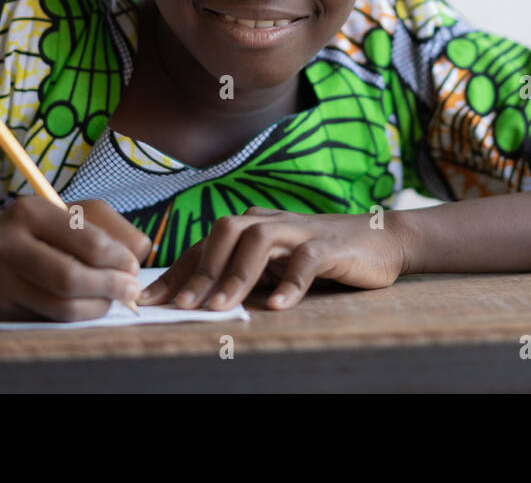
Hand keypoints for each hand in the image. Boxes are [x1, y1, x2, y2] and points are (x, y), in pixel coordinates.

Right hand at [0, 197, 152, 320]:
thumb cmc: (33, 232)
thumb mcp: (66, 215)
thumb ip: (108, 229)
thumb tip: (139, 258)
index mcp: (31, 211)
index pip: (88, 241)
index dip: (119, 259)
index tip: (134, 267)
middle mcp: (7, 243)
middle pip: (71, 277)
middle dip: (110, 287)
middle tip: (130, 290)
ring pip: (60, 306)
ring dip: (97, 307)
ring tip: (111, 301)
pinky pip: (48, 319)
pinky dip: (76, 317)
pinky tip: (86, 307)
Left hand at [137, 207, 408, 310]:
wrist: (383, 239)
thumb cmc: (323, 255)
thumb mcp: (277, 265)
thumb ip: (245, 273)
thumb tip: (196, 300)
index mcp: (254, 226)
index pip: (205, 245)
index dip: (176, 272)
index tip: (148, 301)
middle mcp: (272, 222)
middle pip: (226, 231)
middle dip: (201, 270)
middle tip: (183, 307)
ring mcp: (301, 230)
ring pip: (259, 239)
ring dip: (236, 274)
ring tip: (220, 307)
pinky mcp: (331, 244)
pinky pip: (306, 259)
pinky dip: (290, 281)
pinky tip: (278, 306)